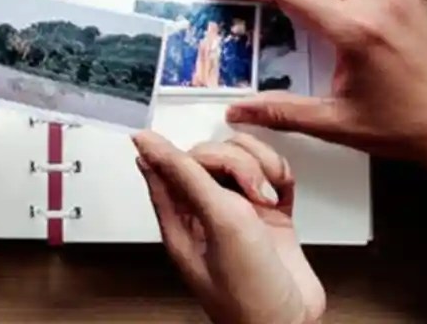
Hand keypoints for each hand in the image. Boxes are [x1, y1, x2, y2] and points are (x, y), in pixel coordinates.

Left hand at [134, 131, 323, 323]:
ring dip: (260, 167)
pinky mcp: (271, 217)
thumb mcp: (216, 222)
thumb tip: (146, 144)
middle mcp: (207, 214)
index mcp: (180, 218)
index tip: (175, 133)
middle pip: (211, 156)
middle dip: (235, 162)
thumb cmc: (248, 293)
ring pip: (243, 160)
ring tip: (267, 195)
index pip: (167, 168)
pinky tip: (280, 190)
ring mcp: (241, 214)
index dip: (172, 148)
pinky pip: (272, 175)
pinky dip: (279, 174)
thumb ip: (185, 175)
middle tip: (250, 190)